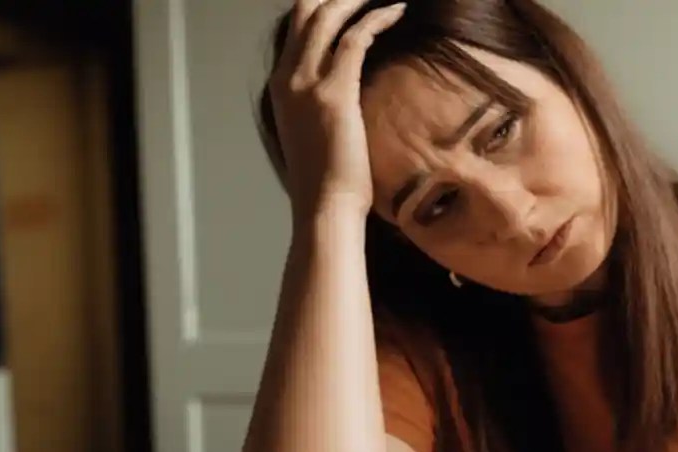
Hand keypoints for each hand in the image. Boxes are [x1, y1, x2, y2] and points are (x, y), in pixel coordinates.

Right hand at [268, 0, 405, 217]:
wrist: (326, 206)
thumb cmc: (327, 179)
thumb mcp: (312, 132)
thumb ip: (318, 105)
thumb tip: (340, 94)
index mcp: (280, 85)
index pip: (295, 28)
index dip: (320, 7)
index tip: (345, 0)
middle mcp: (288, 77)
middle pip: (305, 12)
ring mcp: (307, 83)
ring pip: (328, 18)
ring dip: (356, 0)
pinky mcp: (335, 93)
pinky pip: (356, 39)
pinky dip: (378, 18)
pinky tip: (396, 10)